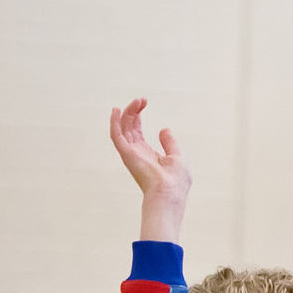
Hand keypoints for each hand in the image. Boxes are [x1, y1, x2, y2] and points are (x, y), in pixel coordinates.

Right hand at [108, 97, 190, 241]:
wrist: (170, 193)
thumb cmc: (176, 182)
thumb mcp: (177, 157)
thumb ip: (170, 143)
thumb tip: (165, 129)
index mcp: (147, 154)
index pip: (137, 132)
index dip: (138, 116)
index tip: (144, 103)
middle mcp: (136, 153)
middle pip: (129, 127)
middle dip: (133, 111)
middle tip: (141, 99)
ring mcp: (130, 153)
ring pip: (123, 128)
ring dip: (128, 113)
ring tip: (136, 101)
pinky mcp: (127, 154)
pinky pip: (116, 135)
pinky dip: (114, 122)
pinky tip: (116, 110)